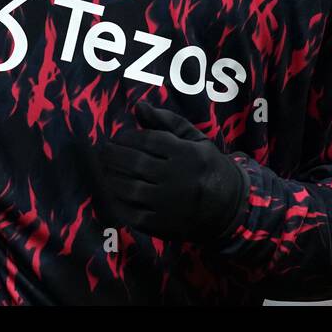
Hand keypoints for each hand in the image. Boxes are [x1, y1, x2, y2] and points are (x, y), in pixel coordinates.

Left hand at [94, 100, 246, 242]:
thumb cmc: (206, 167)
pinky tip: (113, 192)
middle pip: (135, 163)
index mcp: (187, 154)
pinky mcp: (163, 225)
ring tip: (105, 169)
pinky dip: (119, 202)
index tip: (117, 137)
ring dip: (111, 177)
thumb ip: (167, 121)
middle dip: (113, 155)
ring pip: (130, 188)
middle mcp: (178, 178)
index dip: (127, 137)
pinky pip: (133, 213)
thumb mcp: (194, 139)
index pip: (148, 140)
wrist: (228, 207)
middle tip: (103, 151)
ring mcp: (170, 204)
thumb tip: (139, 106)